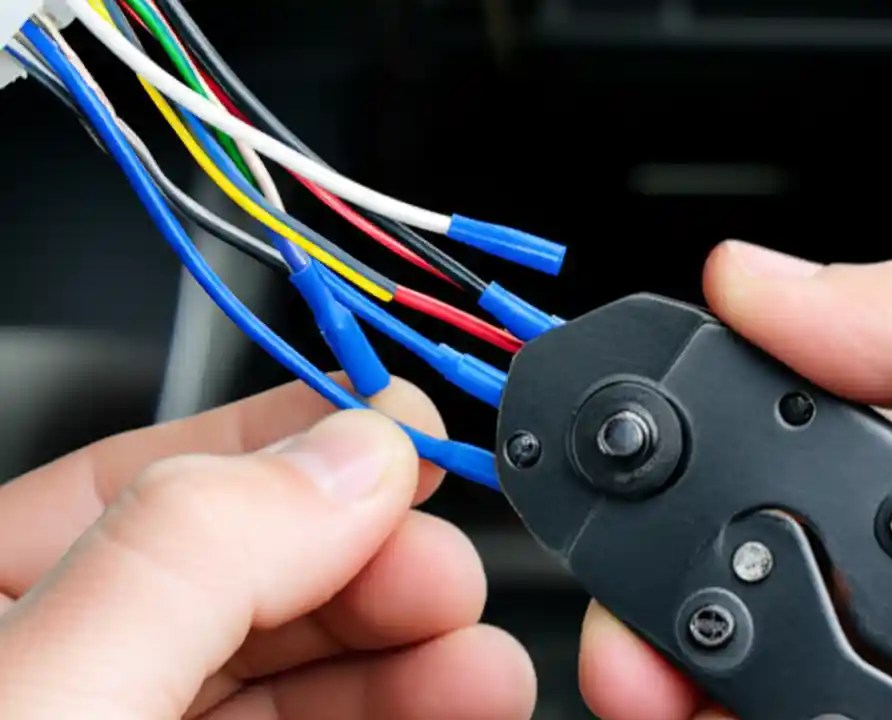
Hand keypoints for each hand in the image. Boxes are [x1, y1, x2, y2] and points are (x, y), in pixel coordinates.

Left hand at [0, 377, 535, 719]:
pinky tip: (459, 698)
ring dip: (415, 650)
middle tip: (448, 574)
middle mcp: (67, 669)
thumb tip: (350, 450)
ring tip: (481, 664)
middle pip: (249, 576)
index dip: (288, 444)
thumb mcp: (50, 697)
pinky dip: (409, 711)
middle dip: (372, 563)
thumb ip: (192, 556)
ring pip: (301, 667)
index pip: (143, 482)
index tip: (405, 430)